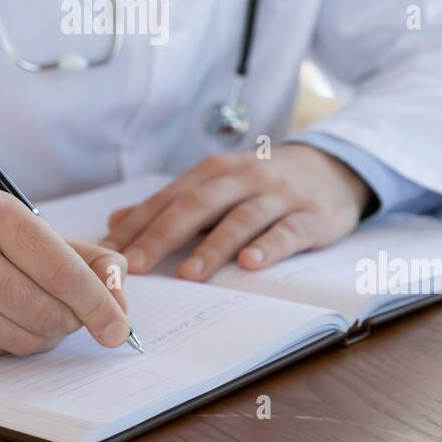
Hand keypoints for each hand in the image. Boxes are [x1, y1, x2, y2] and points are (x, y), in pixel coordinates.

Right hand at [0, 188, 131, 361]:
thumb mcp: (19, 227)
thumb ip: (78, 254)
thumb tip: (119, 287)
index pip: (63, 269)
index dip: (99, 303)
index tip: (119, 326)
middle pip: (49, 311)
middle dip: (72, 321)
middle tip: (70, 314)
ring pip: (27, 338)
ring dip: (43, 335)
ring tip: (29, 312)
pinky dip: (8, 342)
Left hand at [100, 145, 372, 281]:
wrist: (332, 166)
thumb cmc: (262, 183)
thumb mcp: (216, 186)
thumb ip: (169, 204)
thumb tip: (116, 221)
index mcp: (214, 171)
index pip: (169, 198)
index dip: (138, 224)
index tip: (108, 252)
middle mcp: (243, 178)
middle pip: (198, 205)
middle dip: (163, 235)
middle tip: (136, 266)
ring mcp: (279, 196)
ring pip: (241, 219)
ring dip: (213, 246)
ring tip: (188, 275)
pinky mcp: (312, 215)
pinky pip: (288, 231)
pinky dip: (269, 246)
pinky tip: (250, 264)